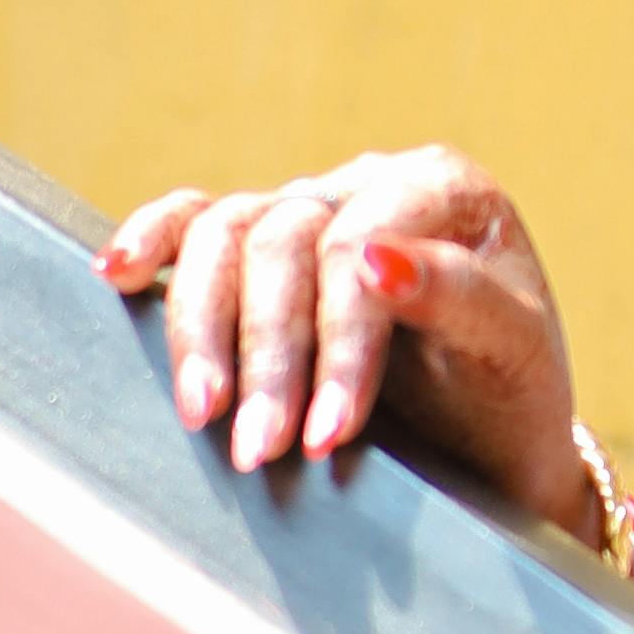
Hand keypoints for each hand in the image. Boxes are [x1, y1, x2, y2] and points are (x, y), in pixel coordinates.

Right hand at [96, 147, 589, 538]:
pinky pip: (193, 224)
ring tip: (202, 415)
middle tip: (259, 450)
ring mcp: (308, 210)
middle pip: (283, 243)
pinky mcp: (259, 250)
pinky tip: (118, 274)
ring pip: (225, 235)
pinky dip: (154, 241)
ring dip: (203, 330)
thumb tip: (375, 257)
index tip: (329, 434)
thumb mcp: (516, 354)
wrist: (492, 443)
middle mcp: (368, 183)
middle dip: (268, 356)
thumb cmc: (510, 396)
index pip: (360, 245)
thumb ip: (461, 298)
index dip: (339, 341)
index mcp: (443, 188)